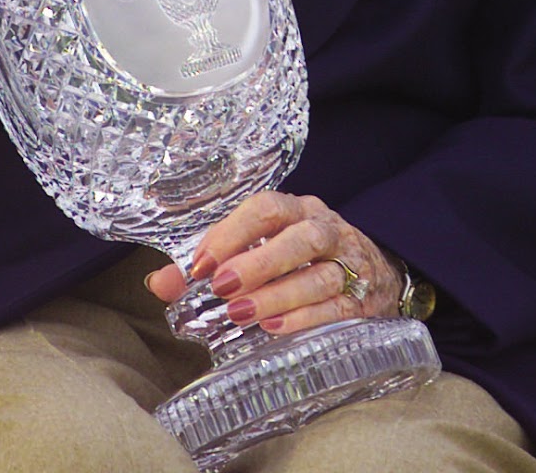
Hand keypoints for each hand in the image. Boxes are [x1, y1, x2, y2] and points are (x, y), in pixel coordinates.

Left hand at [145, 190, 401, 335]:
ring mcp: (348, 264)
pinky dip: (304, 318)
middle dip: (259, 262)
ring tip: (242, 314)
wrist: (375, 274)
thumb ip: (211, 265)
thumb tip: (159, 283)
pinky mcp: (362, 301)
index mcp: (296, 210)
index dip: (232, 232)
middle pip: (300, 237)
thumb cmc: (302, 259)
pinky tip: (274, 329)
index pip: (266, 208)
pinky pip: (337, 308)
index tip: (200, 264)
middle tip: (222, 286)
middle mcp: (325, 229)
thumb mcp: (260, 250)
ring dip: (278, 294)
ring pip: (318, 274)